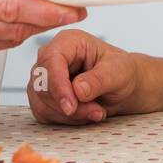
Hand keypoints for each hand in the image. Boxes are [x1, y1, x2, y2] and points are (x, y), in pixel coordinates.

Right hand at [0, 0, 84, 60]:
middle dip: (50, 19)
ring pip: (9, 40)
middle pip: (18, 28)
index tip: (73, 8)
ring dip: (31, 27)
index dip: (49, 11)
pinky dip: (10, 35)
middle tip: (72, 8)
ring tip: (48, 11)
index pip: (16, 9)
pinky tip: (16, 21)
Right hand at [26, 29, 140, 123]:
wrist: (121, 87)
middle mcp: (52, 57)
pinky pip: (43, 113)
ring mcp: (45, 77)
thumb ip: (99, 79)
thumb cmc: (120, 71)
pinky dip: (65, 120)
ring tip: (95, 111)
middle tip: (96, 111)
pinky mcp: (43, 96)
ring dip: (70, 115)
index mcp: (69, 41)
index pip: (51, 59)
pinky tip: (85, 114)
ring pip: (41, 101)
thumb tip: (78, 89)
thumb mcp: (118, 72)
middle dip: (69, 105)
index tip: (70, 107)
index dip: (58, 85)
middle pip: (42, 83)